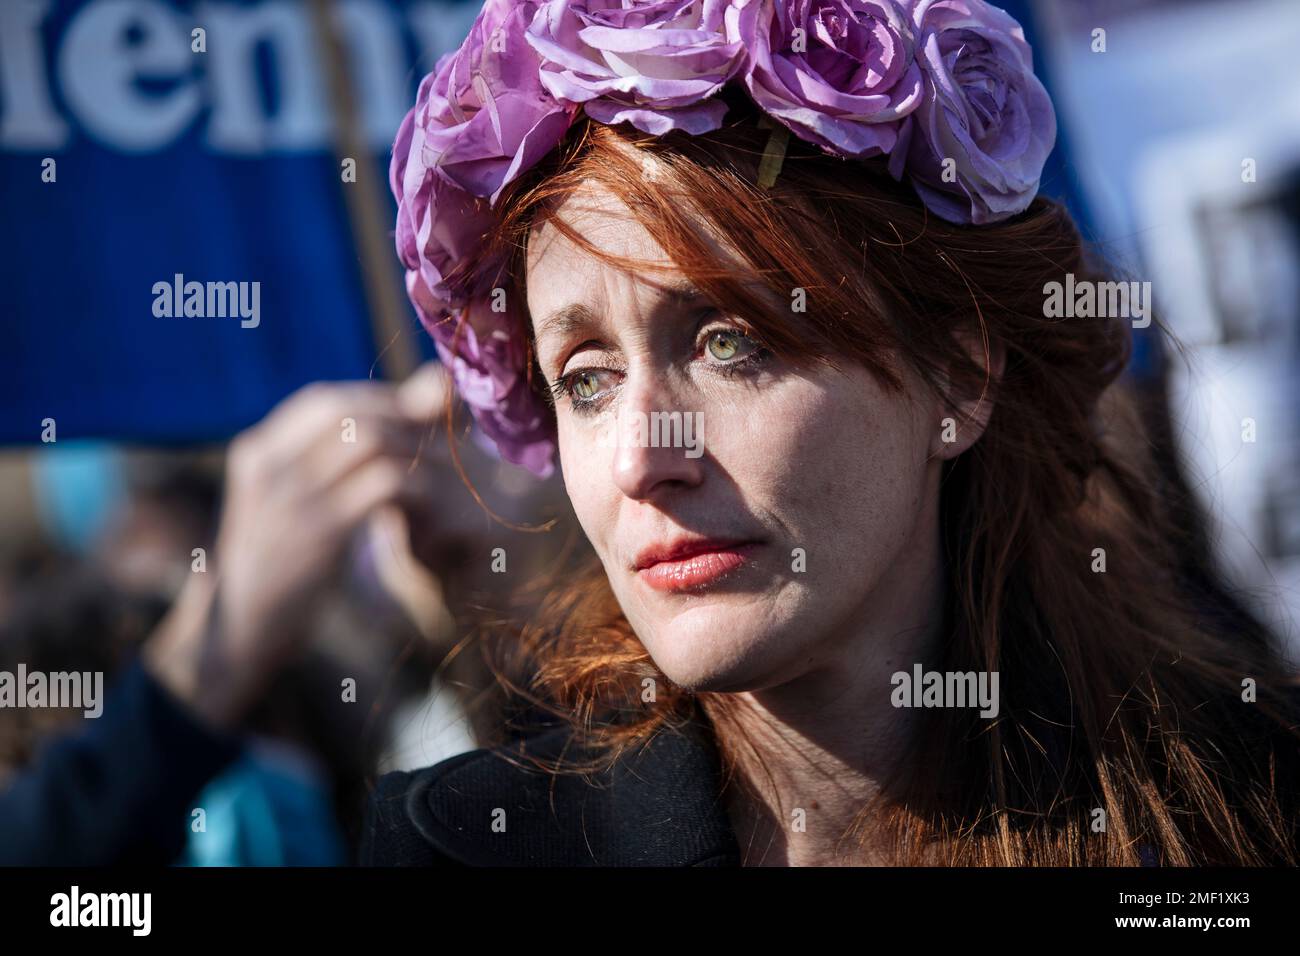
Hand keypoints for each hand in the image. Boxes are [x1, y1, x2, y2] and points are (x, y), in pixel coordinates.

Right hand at [144, 374, 444, 727]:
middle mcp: (269, 467)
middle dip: (402, 418)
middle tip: (440, 442)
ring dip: (412, 448)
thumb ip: (324, 466)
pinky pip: (381, 485)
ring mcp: (291, 499)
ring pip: (369, 439)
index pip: (325, 401)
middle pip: (349, 412)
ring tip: (437, 470)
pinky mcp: (320, 534)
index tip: (416, 421)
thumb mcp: (288, 506)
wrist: (239, 630)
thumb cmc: (279, 564)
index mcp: (257, 453)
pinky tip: (432, 502)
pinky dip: (415, 485)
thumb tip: (369, 430)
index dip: (378, 402)